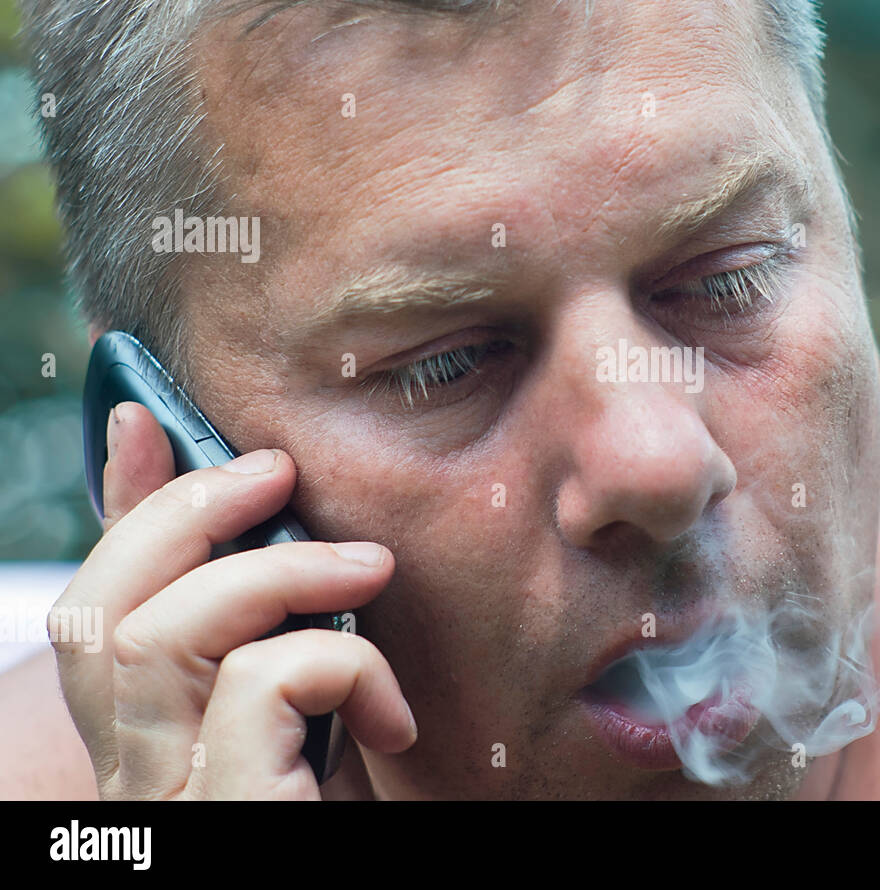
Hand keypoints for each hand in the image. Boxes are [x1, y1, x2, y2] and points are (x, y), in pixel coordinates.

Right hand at [50, 401, 415, 798]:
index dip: (129, 508)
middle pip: (103, 612)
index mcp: (145, 744)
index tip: (177, 428)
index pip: (95, 610)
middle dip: (191, 514)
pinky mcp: (226, 816)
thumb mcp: (304, 706)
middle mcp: (134, 779)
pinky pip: (258, 689)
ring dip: (277, 574)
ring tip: (368, 571)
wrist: (372, 878)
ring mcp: (168, 803)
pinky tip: (389, 715)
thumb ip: (256, 613)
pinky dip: (336, 663)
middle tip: (283, 476)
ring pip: (158, 639)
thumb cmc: (349, 817)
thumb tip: (199, 465)